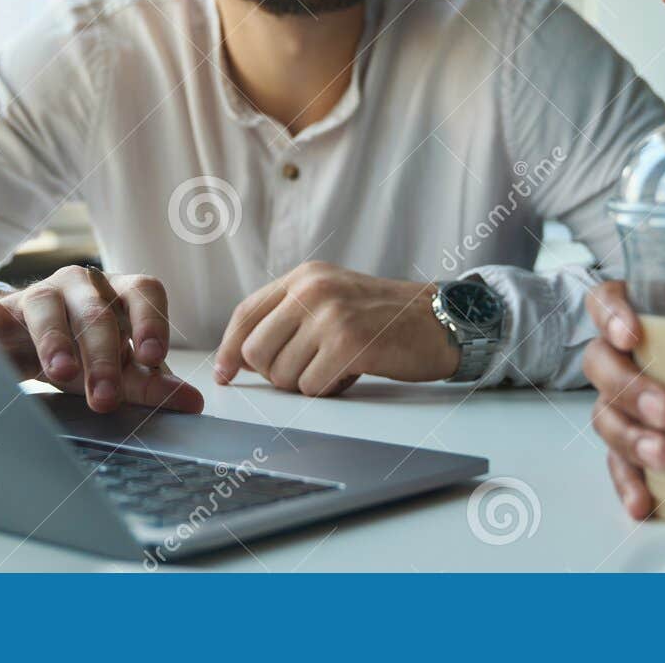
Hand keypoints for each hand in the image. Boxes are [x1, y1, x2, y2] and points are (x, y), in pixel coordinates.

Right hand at [0, 265, 202, 414]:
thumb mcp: (116, 370)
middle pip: (96, 309)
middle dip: (103, 354)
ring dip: (54, 338)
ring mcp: (35, 294)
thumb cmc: (81, 352)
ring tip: (60, 374)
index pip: (144, 292)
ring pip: (46, 304)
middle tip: (106, 398)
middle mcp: (79, 287)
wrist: (19, 342)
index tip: (154, 357)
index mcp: (118, 293)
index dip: (151, 321)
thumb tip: (194, 402)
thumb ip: (151, 384)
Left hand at [213, 262, 460, 395]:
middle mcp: (312, 289)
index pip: (246, 313)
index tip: (224, 373)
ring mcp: (330, 314)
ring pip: (282, 374)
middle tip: (308, 370)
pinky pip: (311, 386)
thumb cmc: (386, 318)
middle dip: (275, 373)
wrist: (440, 319)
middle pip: (255, 351)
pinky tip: (353, 371)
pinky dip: (329, 389)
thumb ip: (291, 315)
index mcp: (305, 276)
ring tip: (339, 365)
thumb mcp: (333, 298)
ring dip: (307, 383)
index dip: (228, 348)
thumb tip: (241, 356)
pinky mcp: (348, 342)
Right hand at [583, 281, 664, 520]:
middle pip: (601, 364)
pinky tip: (644, 502)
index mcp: (645, 311)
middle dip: (630, 390)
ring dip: (630, 439)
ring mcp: (620, 399)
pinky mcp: (630, 438)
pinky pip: (617, 462)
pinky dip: (628, 484)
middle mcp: (622, 354)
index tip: (633, 335)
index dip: (610, 316)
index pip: (605, 301)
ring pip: (604, 415)